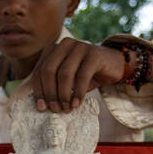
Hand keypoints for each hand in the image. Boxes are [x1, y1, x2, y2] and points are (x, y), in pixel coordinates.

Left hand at [11, 40, 126, 112]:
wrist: (113, 66)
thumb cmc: (86, 75)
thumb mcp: (66, 80)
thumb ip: (53, 85)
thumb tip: (41, 104)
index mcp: (53, 49)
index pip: (39, 70)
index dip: (39, 90)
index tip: (42, 107)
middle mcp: (64, 44)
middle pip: (49, 71)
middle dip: (50, 93)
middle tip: (55, 109)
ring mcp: (79, 46)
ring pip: (64, 73)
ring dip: (63, 94)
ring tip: (66, 108)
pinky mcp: (93, 54)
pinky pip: (82, 76)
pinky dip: (78, 92)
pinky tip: (77, 104)